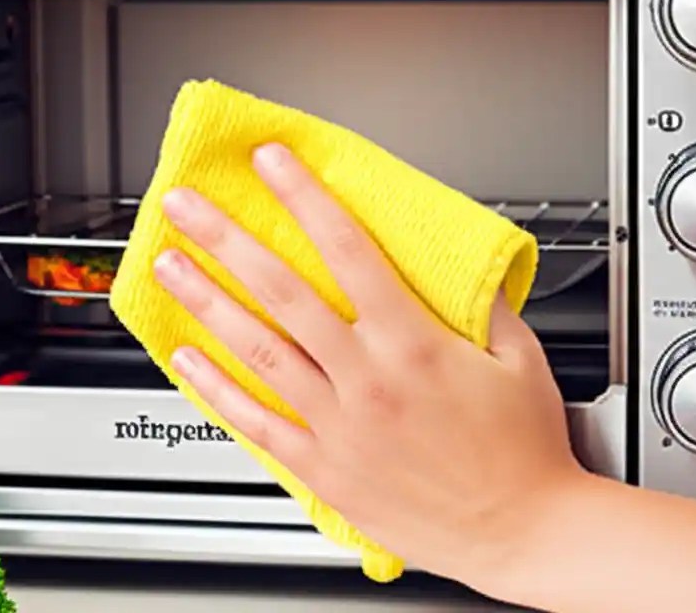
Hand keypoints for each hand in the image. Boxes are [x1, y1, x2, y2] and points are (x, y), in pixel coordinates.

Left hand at [151, 142, 590, 594]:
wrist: (521, 532)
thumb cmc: (524, 450)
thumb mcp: (521, 358)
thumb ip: (483, 303)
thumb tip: (460, 261)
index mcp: (414, 344)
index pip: (348, 250)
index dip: (305, 198)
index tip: (273, 163)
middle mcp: (367, 379)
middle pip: (283, 293)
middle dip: (227, 240)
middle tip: (187, 206)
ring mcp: (339, 426)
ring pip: (258, 351)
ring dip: (207, 302)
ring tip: (171, 267)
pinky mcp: (325, 469)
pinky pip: (258, 423)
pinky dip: (216, 390)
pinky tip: (187, 360)